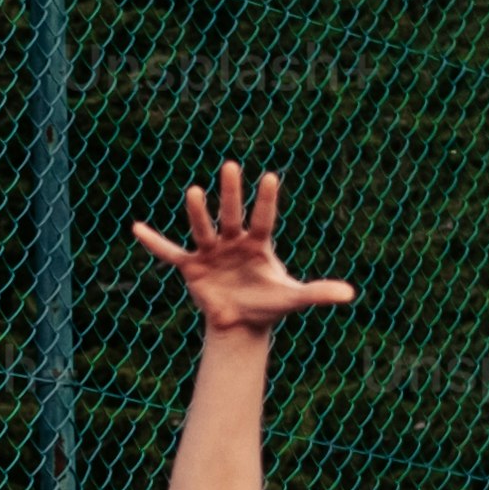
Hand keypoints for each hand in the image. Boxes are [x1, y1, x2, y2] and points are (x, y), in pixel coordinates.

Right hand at [128, 161, 353, 334]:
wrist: (241, 323)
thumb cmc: (268, 304)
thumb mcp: (294, 299)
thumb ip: (319, 293)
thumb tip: (351, 294)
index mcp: (258, 244)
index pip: (264, 218)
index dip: (267, 200)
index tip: (271, 177)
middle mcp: (233, 241)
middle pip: (232, 214)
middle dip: (232, 193)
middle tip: (232, 166)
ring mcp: (211, 252)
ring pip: (204, 229)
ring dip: (198, 212)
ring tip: (194, 191)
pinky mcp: (191, 266)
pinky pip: (170, 254)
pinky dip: (155, 243)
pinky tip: (137, 228)